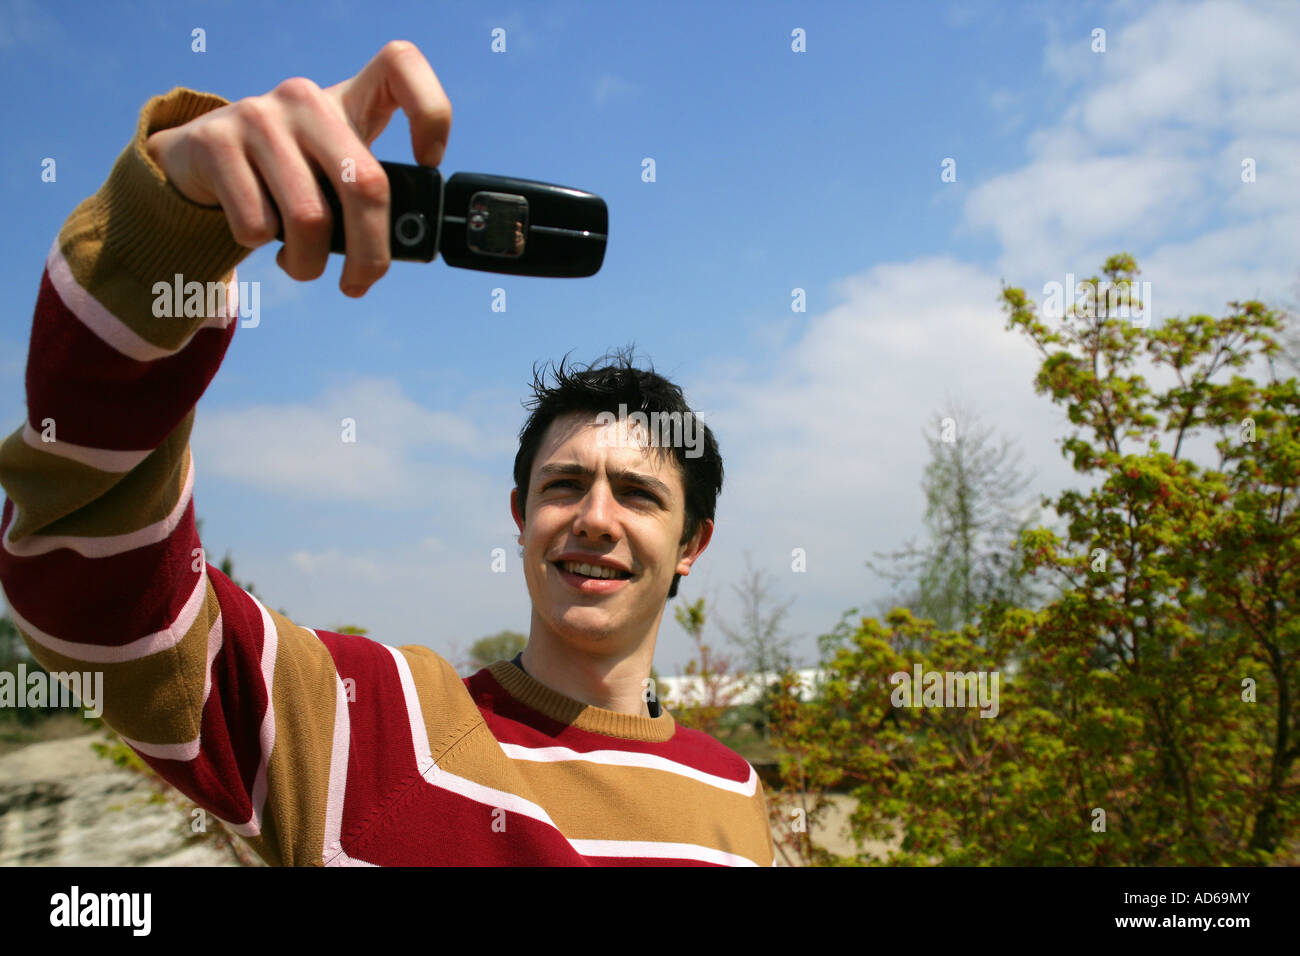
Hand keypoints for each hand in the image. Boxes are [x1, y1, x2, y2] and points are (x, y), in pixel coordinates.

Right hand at [145, 40, 451, 296]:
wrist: (197, 159)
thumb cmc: (287, 175)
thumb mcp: (330, 171)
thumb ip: (364, 195)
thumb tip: (394, 251)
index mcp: (348, 99)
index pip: (401, 64)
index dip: (430, 111)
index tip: (428, 160)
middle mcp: (307, 98)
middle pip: (365, 184)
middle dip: (370, 254)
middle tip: (360, 281)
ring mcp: (259, 115)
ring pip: (309, 218)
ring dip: (309, 263)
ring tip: (302, 263)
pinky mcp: (215, 141)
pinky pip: (258, 224)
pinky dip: (263, 247)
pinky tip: (259, 232)